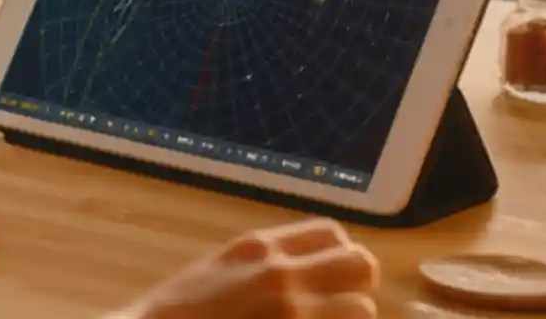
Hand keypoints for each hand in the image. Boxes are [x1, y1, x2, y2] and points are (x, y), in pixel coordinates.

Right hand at [112, 219, 378, 318]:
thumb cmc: (182, 313)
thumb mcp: (223, 267)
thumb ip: (266, 261)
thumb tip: (309, 266)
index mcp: (261, 249)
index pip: (333, 234)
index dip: (341, 254)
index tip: (332, 275)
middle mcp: (282, 276)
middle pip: (360, 264)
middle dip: (357, 284)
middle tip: (342, 303)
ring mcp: (292, 315)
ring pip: (362, 309)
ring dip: (350, 318)